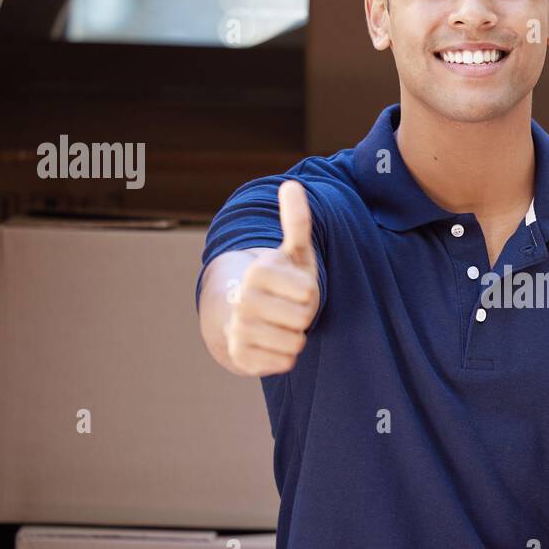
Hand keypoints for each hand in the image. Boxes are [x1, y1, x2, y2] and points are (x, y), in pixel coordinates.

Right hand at [223, 179, 321, 375]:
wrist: (249, 315)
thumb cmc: (282, 281)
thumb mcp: (294, 252)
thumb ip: (297, 222)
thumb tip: (291, 185)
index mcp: (257, 271)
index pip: (309, 293)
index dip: (310, 294)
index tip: (295, 289)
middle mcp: (242, 300)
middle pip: (303, 319)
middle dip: (304, 316)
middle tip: (289, 308)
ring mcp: (238, 330)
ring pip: (294, 344)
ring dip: (295, 337)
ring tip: (281, 325)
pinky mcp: (240, 357)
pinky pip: (284, 363)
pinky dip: (285, 356)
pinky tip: (272, 343)